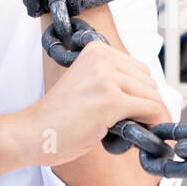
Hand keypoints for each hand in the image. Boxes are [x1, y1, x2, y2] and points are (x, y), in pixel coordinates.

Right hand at [17, 41, 171, 167]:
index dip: (139, 93)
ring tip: (126, 130)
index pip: (139, 69)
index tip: (131, 110)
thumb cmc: (59, 116)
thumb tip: (152, 95)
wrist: (33, 132)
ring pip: (152, 97)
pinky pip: (150, 110)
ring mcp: (107, 78)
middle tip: (127, 124)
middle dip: (144, 106)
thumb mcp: (88, 84)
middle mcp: (103, 58)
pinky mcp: (111, 100)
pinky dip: (152, 124)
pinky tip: (137, 135)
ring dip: (147, 117)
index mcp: (97, 50)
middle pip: (149, 83)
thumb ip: (114, 81)